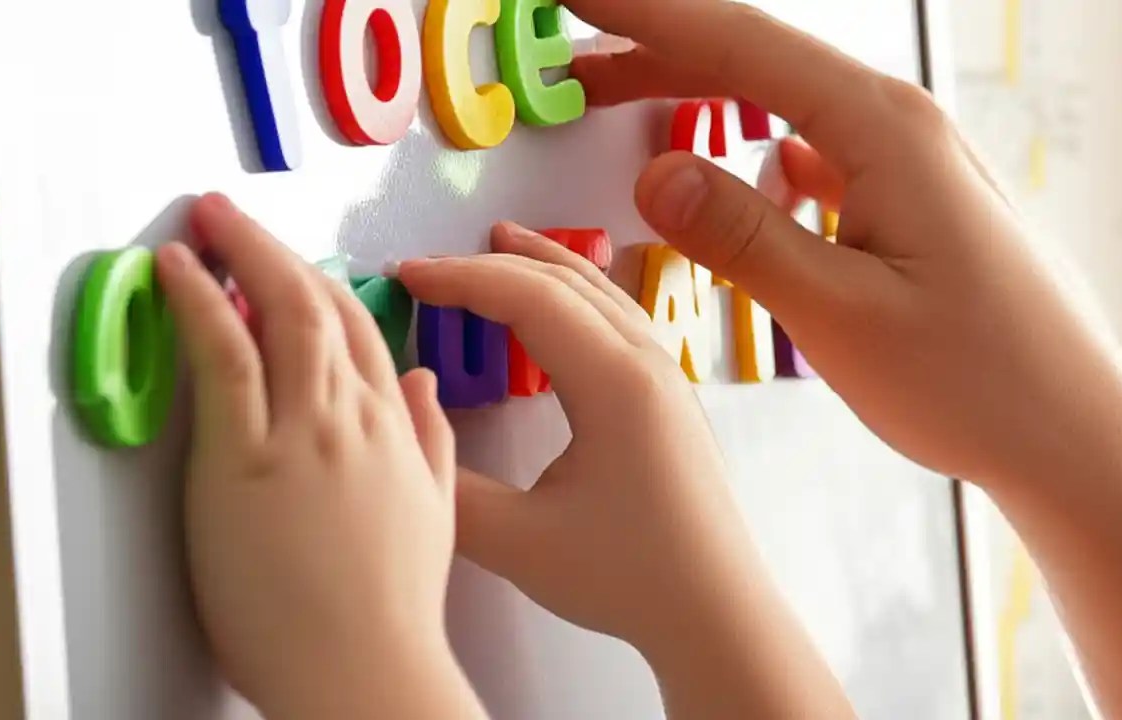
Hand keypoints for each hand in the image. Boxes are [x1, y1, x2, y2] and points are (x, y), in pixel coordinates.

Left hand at [159, 194, 481, 719]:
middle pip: (318, 307)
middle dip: (274, 249)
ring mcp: (303, 431)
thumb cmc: (391, 608)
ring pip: (278, 315)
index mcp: (395, 428)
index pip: (364, 331)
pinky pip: (225, 357)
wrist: (368, 669)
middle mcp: (354, 416)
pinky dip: (203, 302)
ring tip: (209, 221)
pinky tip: (184, 268)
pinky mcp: (245, 458)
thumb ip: (432, 441)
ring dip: (240, 254)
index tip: (293, 262)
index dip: (323, 284)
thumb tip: (425, 386)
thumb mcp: (434, 514)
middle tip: (236, 217)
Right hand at [400, 223, 853, 718]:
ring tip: (497, 243)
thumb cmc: (629, 577)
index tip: (406, 274)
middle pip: (565, 281)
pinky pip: (619, 317)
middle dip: (492, 263)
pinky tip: (557, 308)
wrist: (716, 611)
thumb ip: (451, 488)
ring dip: (542, 264)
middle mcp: (647, 363)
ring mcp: (667, 376)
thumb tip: (405, 433)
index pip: (527, 297)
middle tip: (432, 265)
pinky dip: (574, 293)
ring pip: (600, 292)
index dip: (460, 277)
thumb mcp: (521, 541)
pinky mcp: (671, 398)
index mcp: (614, 383)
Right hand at [565, 3, 1121, 719]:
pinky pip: (817, 153)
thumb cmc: (981, 382)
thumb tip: (656, 174)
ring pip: (783, 105)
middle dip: (659, 53)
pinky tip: (737, 171)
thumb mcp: (841, 314)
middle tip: (575, 61)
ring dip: (702, 100)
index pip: (742, 44)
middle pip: (758, 63)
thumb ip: (743, 237)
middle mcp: (903, 128)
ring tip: (629, 105)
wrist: (1075, 436)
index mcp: (885, 131)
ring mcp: (911, 164)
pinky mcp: (912, 203)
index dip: (649, 16)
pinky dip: (755, 150)